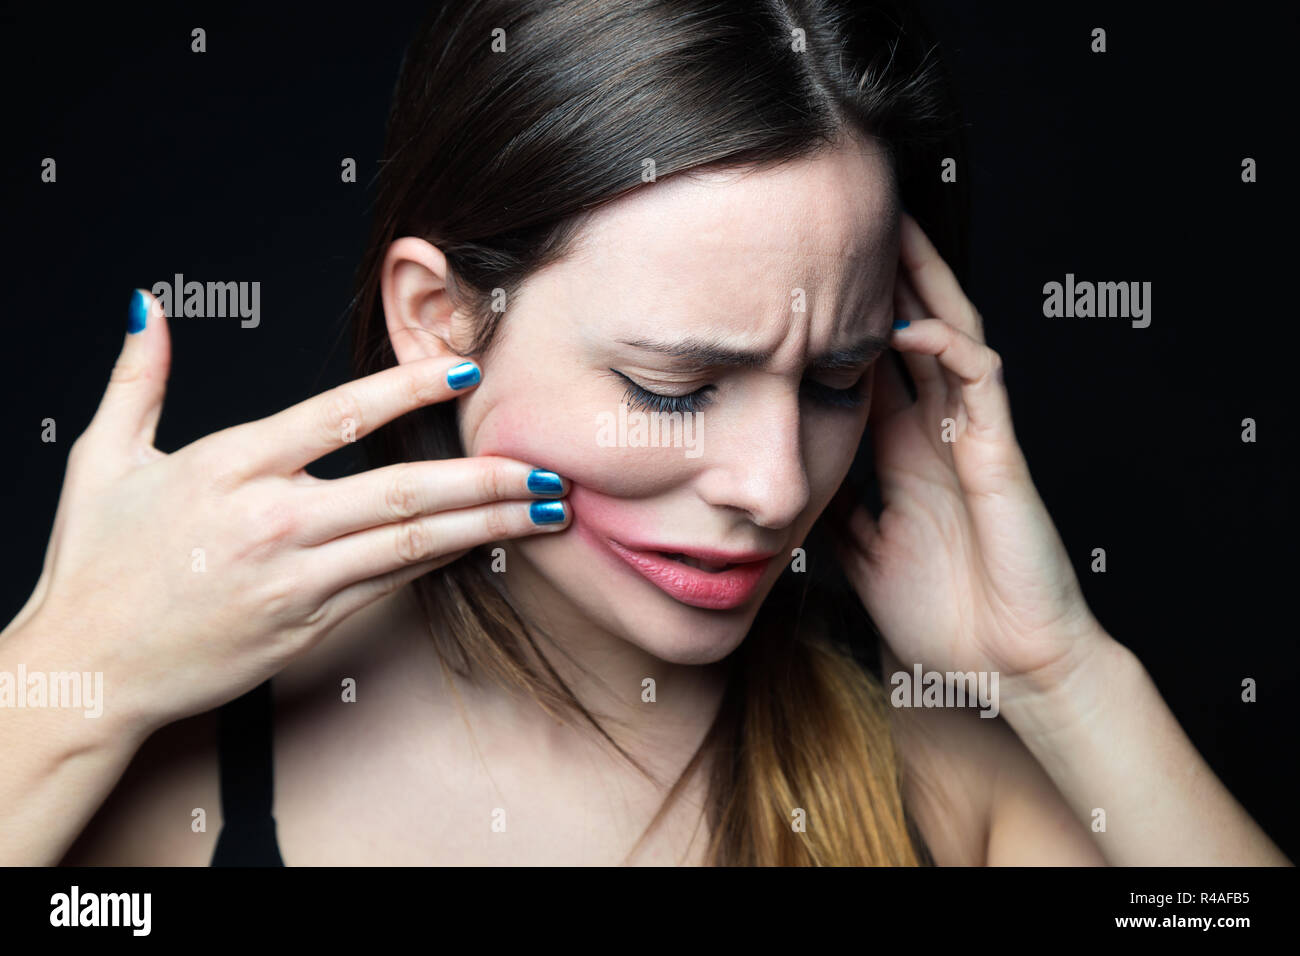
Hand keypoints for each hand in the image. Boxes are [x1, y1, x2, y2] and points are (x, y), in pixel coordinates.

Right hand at [3, 289, 570, 736]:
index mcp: (228, 468)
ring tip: (545, 509)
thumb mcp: (101, 460)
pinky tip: (485, 545)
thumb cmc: (94, 567)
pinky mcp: (307, 626)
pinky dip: (441, 562)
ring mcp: (296, 580)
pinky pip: (388, 586)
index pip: (338, 415)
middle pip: (401, 491)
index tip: (465, 373)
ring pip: (411, 545)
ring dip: (486, 525)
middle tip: (547, 465)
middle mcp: (272, 522)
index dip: (407, 390)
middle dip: (485, 478)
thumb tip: (149, 307)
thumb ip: (136, 379)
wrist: (86, 673)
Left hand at [833, 213, 1104, 700]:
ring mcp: (974, 438)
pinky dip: (950, 349)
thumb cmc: (945, 614)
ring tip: (891, 233)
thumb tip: (786, 476)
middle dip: (888, 275)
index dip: (846, 317)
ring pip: (953, 337)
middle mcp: (939, 432)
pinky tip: (910, 328)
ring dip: (924, 286)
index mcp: (905, 451)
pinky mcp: (1002, 455)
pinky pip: (983, 383)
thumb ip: (834, 506)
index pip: (874, 363)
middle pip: (914, 330)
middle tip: (849, 221)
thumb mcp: (862, 551)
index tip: (803, 277)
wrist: (1005, 668)